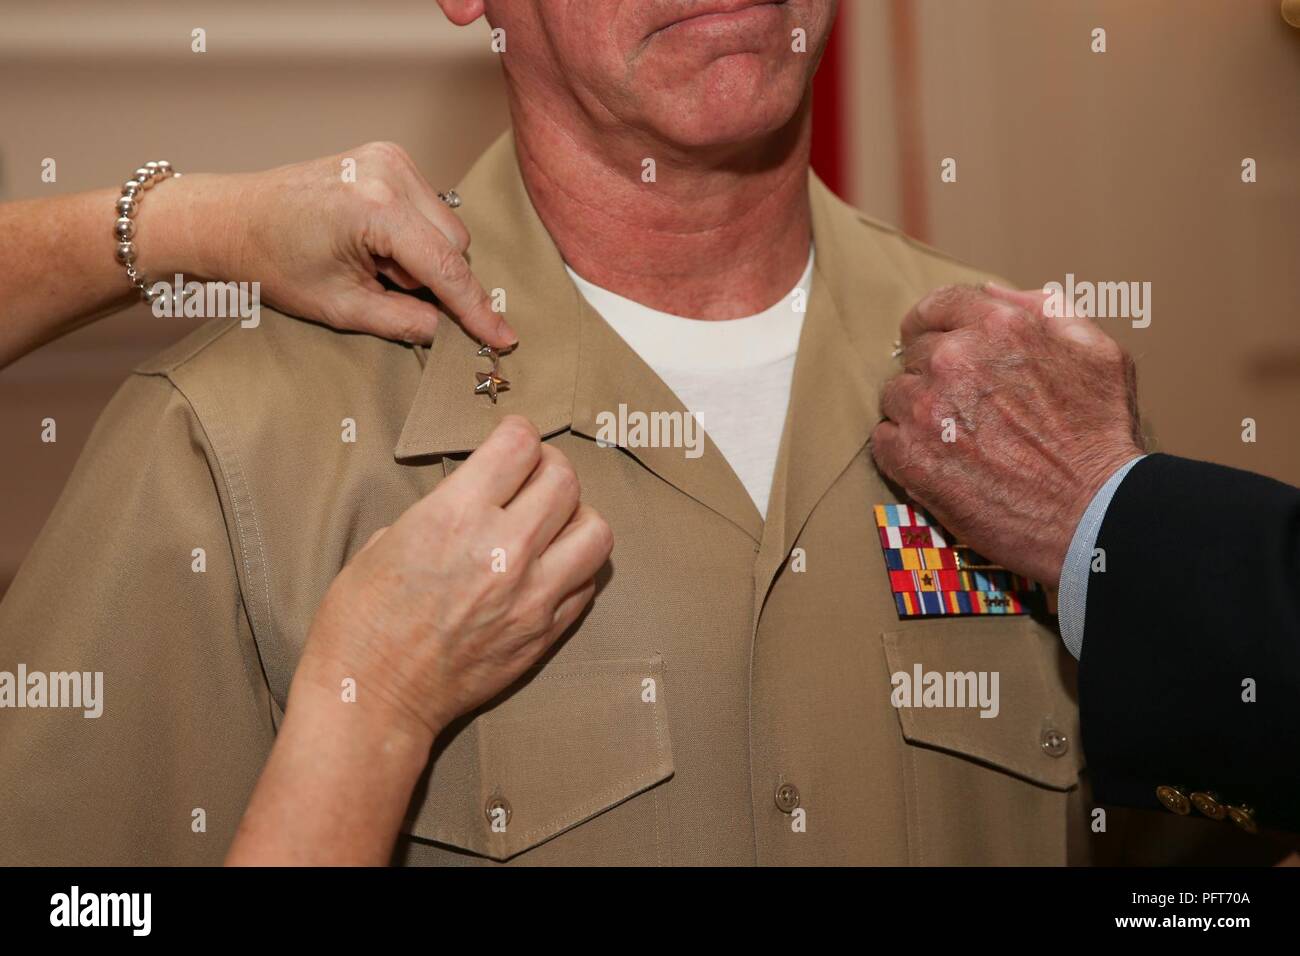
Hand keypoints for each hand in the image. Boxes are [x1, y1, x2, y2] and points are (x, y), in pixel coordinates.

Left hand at [163, 141, 515, 348]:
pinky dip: (413, 236)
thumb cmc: (273, 261)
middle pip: (456, 245)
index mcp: (376, 208)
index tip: (503, 337)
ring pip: (448, 228)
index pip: (447, 268)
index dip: (477, 309)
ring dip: (424, 258)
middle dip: (434, 279)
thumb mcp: (339, 307)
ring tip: (373, 264)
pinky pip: (430, 210)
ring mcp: (391, 158)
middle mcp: (390, 172)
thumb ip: (402, 322)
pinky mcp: (389, 156)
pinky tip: (375, 243)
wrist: (233, 218)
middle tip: (383, 289)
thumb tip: (447, 331)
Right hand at [294, 415, 612, 744]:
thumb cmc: (360, 621)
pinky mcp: (545, 632)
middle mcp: (504, 548)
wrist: (372, 701)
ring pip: (595, 530)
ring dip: (576, 516)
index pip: (519, 445)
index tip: (512, 440)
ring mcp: (532, 594)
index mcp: (456, 516)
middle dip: (550, 467)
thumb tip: (474, 498)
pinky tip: (550, 568)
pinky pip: (587, 583)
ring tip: (552, 524)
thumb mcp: (386, 542)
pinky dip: (575, 566)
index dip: (517, 434)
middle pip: (564, 479)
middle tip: (533, 476)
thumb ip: (441, 511)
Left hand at [870, 283, 1145, 584]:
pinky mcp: (909, 458)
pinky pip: (883, 439)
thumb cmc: (1102, 436)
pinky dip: (902, 449)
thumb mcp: (1096, 353)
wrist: (1095, 513)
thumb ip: (1046, 310)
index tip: (932, 341)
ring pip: (895, 396)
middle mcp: (953, 360)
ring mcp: (926, 410)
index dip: (934, 325)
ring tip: (954, 439)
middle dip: (934, 375)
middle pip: (915, 355)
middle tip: (964, 408)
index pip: (937, 305)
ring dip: (916, 412)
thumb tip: (994, 292)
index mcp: (997, 326)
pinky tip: (937, 461)